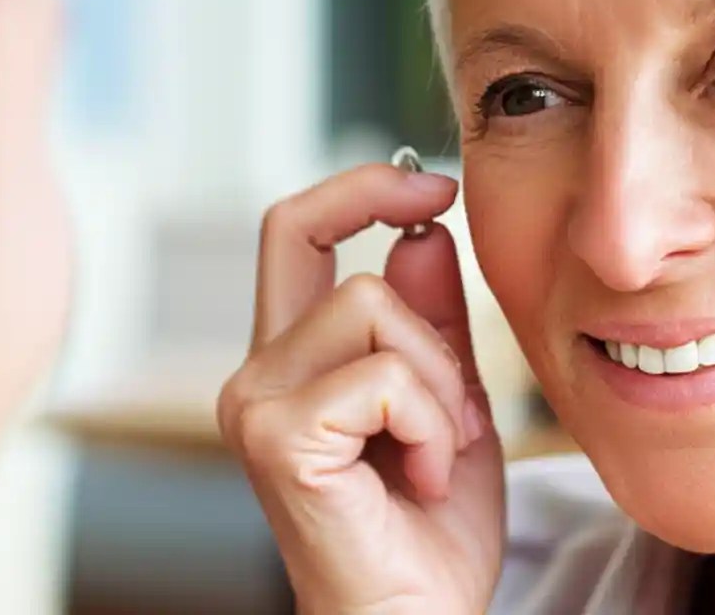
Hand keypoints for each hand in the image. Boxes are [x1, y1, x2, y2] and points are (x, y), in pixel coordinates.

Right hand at [218, 163, 504, 613]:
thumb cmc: (429, 530)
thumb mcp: (445, 402)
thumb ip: (431, 321)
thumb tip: (422, 232)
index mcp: (289, 361)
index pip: (294, 230)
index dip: (361, 188)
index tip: (437, 184)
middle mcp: (255, 376)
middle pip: (344, 264)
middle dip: (431, 325)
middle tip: (458, 408)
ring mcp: (257, 406)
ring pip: (373, 308)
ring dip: (438, 385)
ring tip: (440, 452)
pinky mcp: (278, 439)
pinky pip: (384, 376)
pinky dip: (431, 423)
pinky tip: (425, 477)